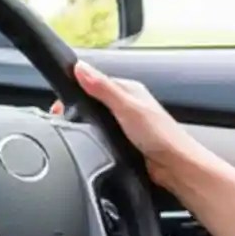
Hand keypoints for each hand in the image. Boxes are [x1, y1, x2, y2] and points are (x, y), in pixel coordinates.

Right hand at [53, 61, 213, 191]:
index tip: (59, 102)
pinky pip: (102, 135)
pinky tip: (92, 143)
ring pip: (96, 119)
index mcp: (128, 90)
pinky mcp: (123, 141)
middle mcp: (127, 104)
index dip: (75, 88)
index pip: (94, 81)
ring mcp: (126, 123)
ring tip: (76, 130)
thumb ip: (102, 88)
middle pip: (93, 100)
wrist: (175, 167)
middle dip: (78, 107)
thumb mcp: (126, 107)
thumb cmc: (161, 136)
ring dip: (86, 124)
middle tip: (63, 117)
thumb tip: (81, 68)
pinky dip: (94, 138)